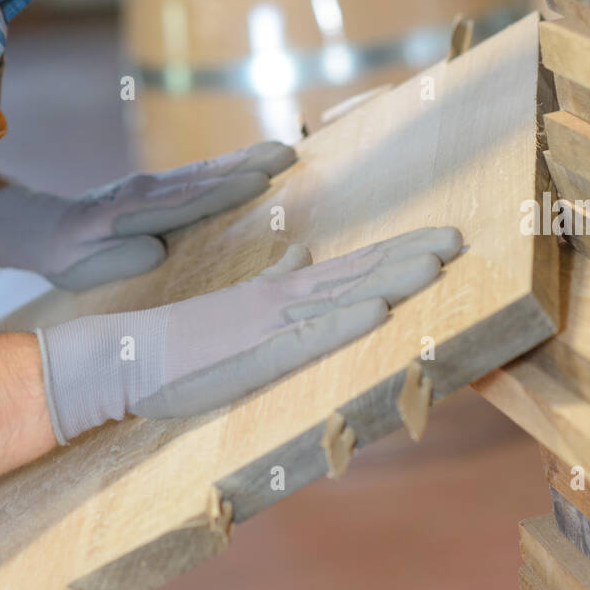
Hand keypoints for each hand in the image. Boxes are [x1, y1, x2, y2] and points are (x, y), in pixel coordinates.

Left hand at [0, 140, 296, 289]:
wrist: (47, 227)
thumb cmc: (70, 257)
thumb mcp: (85, 268)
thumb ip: (121, 259)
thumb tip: (158, 250)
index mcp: (133, 211)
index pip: (187, 201)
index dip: (224, 191)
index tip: (260, 181)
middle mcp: (148, 189)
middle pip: (204, 175)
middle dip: (247, 163)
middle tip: (288, 153)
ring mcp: (153, 183)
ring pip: (205, 170)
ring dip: (244, 160)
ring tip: (281, 150)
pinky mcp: (158, 185)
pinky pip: (198, 174)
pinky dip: (227, 167)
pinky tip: (248, 163)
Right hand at [37, 226, 463, 440]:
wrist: (129, 353)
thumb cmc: (185, 339)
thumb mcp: (241, 302)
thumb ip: (274, 278)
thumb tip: (302, 252)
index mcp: (284, 291)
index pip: (353, 265)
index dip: (398, 250)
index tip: (442, 236)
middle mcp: (284, 299)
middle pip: (359, 272)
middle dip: (411, 254)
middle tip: (460, 237)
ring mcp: (271, 324)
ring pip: (342, 297)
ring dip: (390, 279)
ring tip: (436, 265)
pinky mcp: (255, 353)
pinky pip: (307, 339)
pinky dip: (343, 323)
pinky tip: (377, 312)